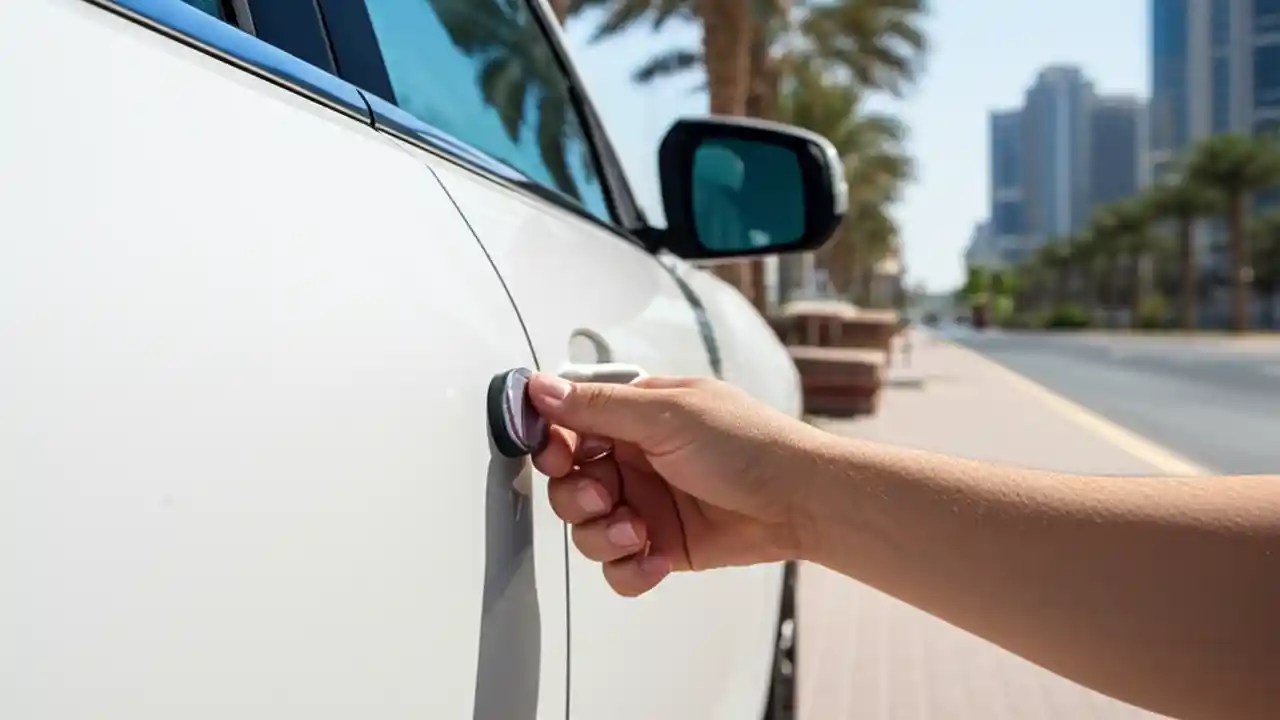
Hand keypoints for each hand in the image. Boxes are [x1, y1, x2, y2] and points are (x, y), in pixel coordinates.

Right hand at [527, 374, 829, 596]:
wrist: (800, 500)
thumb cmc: (746, 444)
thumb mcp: (667, 415)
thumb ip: (598, 406)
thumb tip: (538, 386)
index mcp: (633, 416)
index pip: (569, 426)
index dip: (552, 443)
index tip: (556, 455)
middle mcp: (634, 460)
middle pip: (567, 483)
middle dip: (576, 495)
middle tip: (602, 495)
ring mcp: (646, 505)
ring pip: (586, 528)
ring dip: (601, 534)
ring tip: (635, 532)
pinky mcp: (660, 546)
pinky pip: (618, 566)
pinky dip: (629, 568)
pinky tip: (655, 559)